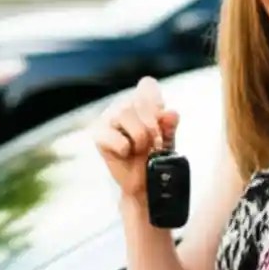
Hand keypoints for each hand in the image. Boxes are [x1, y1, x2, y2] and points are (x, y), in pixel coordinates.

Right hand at [92, 77, 180, 199]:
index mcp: (141, 101)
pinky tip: (124, 154)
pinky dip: (125, 149)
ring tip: (141, 149)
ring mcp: (108, 118)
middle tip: (154, 145)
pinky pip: (116, 136)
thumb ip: (169, 125)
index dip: (156, 102)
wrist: (143, 184)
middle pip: (139, 100)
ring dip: (140, 137)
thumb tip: (170, 113)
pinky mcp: (98, 134)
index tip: (159, 122)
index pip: (148, 85)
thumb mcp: (168, 140)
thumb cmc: (154, 157)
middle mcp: (123, 105)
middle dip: (152, 126)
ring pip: (125, 112)